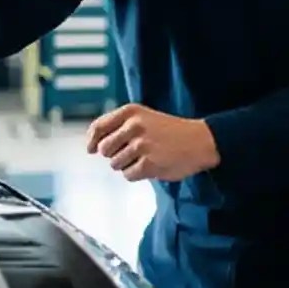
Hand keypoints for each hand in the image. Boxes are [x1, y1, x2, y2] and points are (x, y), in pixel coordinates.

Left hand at [86, 103, 219, 181]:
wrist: (199, 141)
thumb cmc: (169, 131)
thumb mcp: (143, 118)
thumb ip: (118, 127)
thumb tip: (91, 147)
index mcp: (131, 112)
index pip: (98, 127)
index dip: (91, 140)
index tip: (90, 149)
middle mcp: (134, 126)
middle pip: (104, 150)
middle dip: (113, 155)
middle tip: (131, 153)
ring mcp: (141, 145)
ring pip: (115, 164)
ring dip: (127, 165)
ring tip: (145, 157)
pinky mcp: (149, 163)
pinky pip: (128, 175)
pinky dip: (137, 174)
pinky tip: (151, 166)